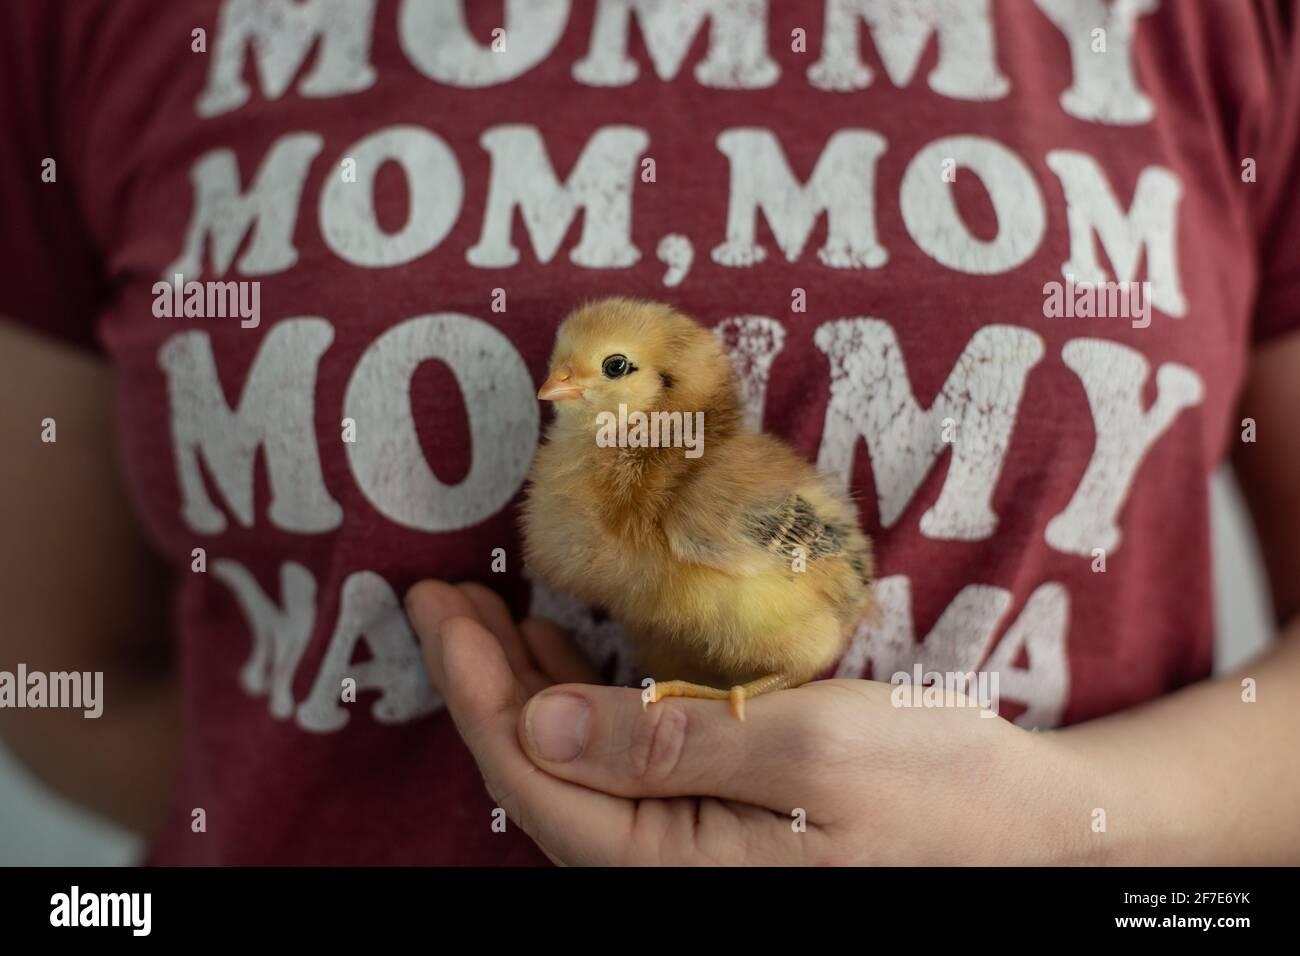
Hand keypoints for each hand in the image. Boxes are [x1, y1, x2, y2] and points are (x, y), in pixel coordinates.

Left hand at [406, 580, 1096, 864]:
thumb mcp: (811, 754)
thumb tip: (542, 720)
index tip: (438, 608)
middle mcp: (664, 863)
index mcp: (671, 864)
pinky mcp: (716, 811)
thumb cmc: (937, 790)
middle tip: (442, 594)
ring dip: (524, 680)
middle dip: (482, 679)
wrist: (1030, 828)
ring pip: (573, 760)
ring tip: (487, 608)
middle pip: (537, 768)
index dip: (474, 688)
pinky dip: (583, 694)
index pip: (532, 774)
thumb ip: (672, 744)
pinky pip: (621, 757)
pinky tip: (567, 648)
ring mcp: (687, 840)